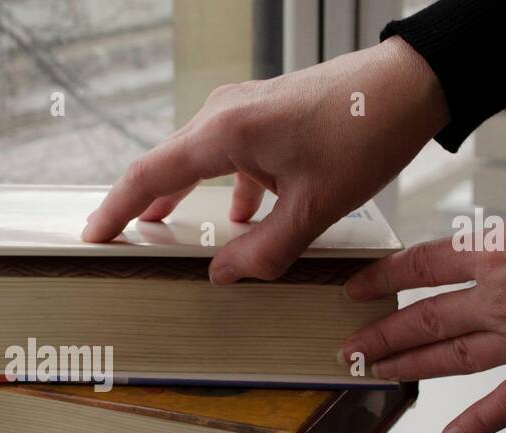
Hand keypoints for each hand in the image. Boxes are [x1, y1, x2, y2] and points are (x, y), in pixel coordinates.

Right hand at [82, 36, 448, 283]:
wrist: (411, 83)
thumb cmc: (365, 131)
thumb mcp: (315, 207)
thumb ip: (264, 250)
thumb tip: (223, 276)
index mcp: (225, 132)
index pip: (150, 175)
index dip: (116, 209)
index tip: (93, 236)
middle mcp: (225, 114)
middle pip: (166, 166)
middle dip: (141, 206)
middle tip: (118, 239)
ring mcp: (244, 110)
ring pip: (198, 162)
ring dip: (183, 198)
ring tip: (168, 232)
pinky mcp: (265, 114)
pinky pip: (229, 156)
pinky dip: (225, 189)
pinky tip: (243, 217)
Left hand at [340, 163, 505, 432]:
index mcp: (500, 252)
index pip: (421, 266)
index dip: (381, 278)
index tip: (355, 288)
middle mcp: (503, 302)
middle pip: (423, 320)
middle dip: (379, 335)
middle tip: (347, 348)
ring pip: (451, 362)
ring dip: (408, 370)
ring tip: (375, 377)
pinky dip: (476, 426)